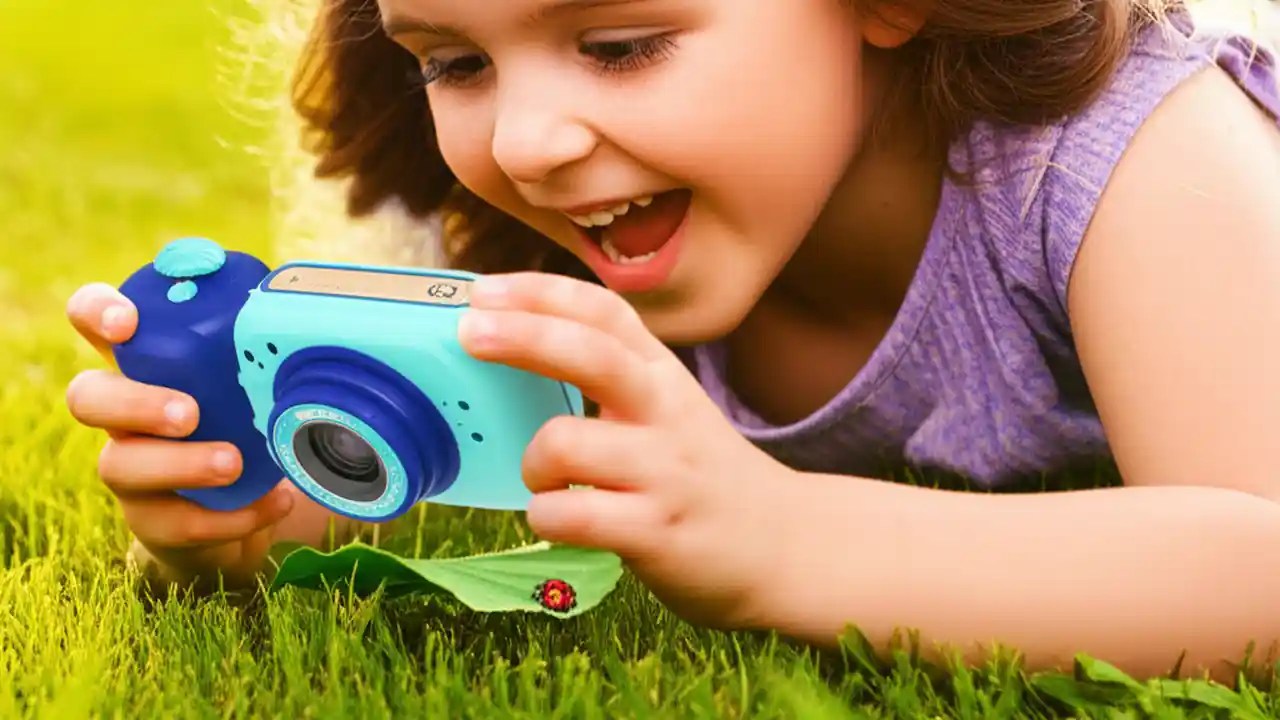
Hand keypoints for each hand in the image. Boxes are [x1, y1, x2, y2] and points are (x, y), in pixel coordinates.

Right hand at [64, 282, 298, 590]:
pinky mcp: (153, 522)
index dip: (97, 312)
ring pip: (121, 466)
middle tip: (189, 413)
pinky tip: (277, 502)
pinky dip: (231, 516)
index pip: (92, 320)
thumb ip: (267, 350)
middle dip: (135, 402)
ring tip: (235, 464)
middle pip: (87, 397)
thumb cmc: (249, 422)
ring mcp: (131, 469)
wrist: (248, 508)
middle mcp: (123, 414)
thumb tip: (318, 317)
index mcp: (147, 362)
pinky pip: (176, 524)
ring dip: (182, 464)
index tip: (126, 324)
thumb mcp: (255, 381)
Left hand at [458, 272, 793, 628]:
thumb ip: (614, 380)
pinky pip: (571, 514)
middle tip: (470, 331)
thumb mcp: (671, 411)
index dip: (541, 292)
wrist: (783, 548)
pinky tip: (559, 519)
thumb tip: (515, 347)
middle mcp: (666, 412)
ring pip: (565, 444)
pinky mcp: (656, 531)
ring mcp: (663, 472)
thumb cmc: (702, 477)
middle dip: (524, 335)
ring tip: (544, 481)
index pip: (604, 312)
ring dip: (532, 463)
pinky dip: (546, 516)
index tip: (484, 289)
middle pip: (592, 354)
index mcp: (663, 376)